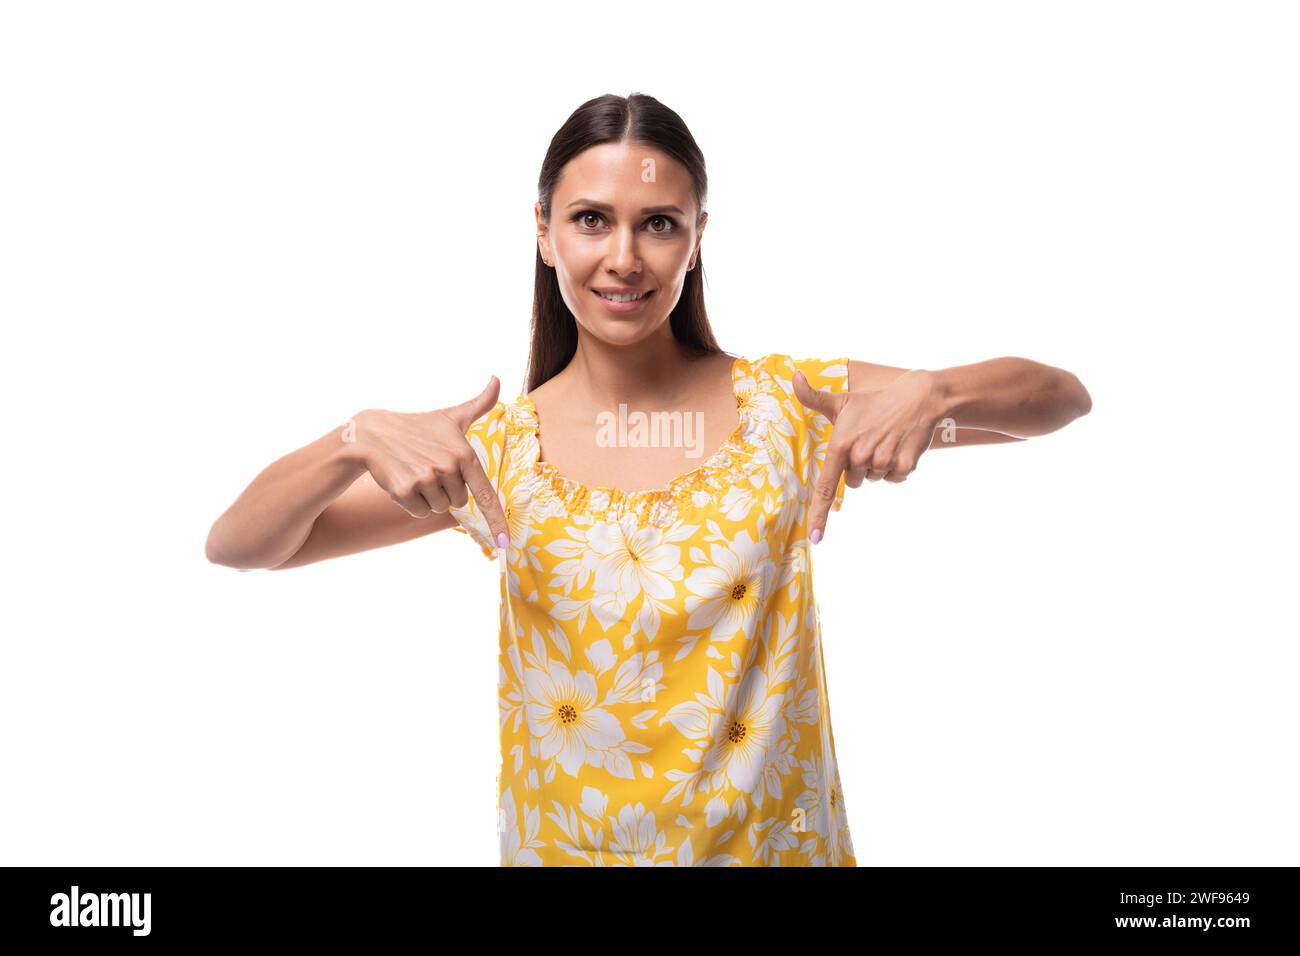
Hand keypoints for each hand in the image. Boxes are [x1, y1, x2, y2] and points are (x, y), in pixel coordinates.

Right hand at [349, 377, 509, 546]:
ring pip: (439, 508)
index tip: (505, 542)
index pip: (486, 493)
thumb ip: (480, 403)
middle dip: (446, 490)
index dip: (496, 520)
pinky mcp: (405, 490)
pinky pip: (419, 512)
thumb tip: (498, 378)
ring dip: (428, 496)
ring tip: (415, 472)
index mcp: (464, 453)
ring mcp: (425, 479)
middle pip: (459, 502)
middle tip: (429, 468)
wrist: (373, 434)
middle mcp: (447, 467)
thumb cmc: (418, 427)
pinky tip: (403, 481)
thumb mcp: (450, 416)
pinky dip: (412, 503)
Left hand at [792, 368, 939, 543]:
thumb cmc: (873, 402)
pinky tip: (901, 447)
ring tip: (887, 440)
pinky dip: (898, 468)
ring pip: (875, 479)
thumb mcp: (841, 401)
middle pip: (855, 482)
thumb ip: (812, 397)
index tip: (815, 538)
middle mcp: (860, 454)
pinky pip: (896, 478)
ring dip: (880, 465)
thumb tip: (792, 376)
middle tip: (871, 441)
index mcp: (840, 444)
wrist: (917, 396)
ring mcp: (883, 459)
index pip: (826, 487)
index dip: (819, 515)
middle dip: (861, 467)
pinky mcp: (905, 463)